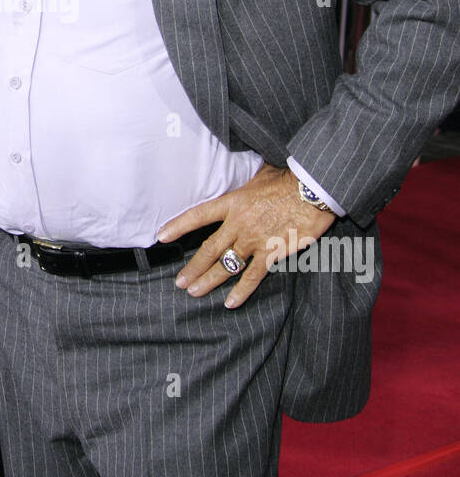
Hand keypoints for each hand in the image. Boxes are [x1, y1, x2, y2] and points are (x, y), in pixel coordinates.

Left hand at [157, 163, 335, 307]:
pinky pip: (253, 276)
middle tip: (180, 282)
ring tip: (194, 292)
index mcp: (233, 202)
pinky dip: (241, 291)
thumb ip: (245, 184)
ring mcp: (255, 240)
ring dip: (209, 281)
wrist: (313, 188)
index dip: (178, 226)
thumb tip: (239, 178)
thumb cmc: (289, 178)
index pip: (198, 216)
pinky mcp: (272, 252)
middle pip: (209, 248)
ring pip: (226, 265)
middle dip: (193, 267)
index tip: (162, 236)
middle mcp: (239, 223)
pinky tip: (230, 302)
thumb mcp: (260, 174)